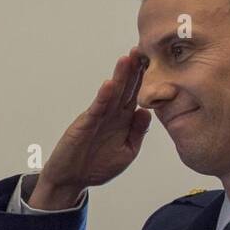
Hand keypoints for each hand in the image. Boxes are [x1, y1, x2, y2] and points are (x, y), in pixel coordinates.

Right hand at [29, 48, 151, 208]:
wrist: (71, 180)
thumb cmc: (97, 167)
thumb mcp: (127, 152)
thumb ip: (137, 133)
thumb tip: (147, 112)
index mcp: (124, 120)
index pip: (137, 95)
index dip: (146, 80)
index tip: (158, 63)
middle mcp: (112, 115)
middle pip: (126, 88)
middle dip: (134, 70)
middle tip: (143, 49)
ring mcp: (98, 117)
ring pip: (112, 93)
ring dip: (119, 76)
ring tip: (127, 59)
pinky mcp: (85, 124)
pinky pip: (96, 108)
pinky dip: (103, 97)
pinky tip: (110, 85)